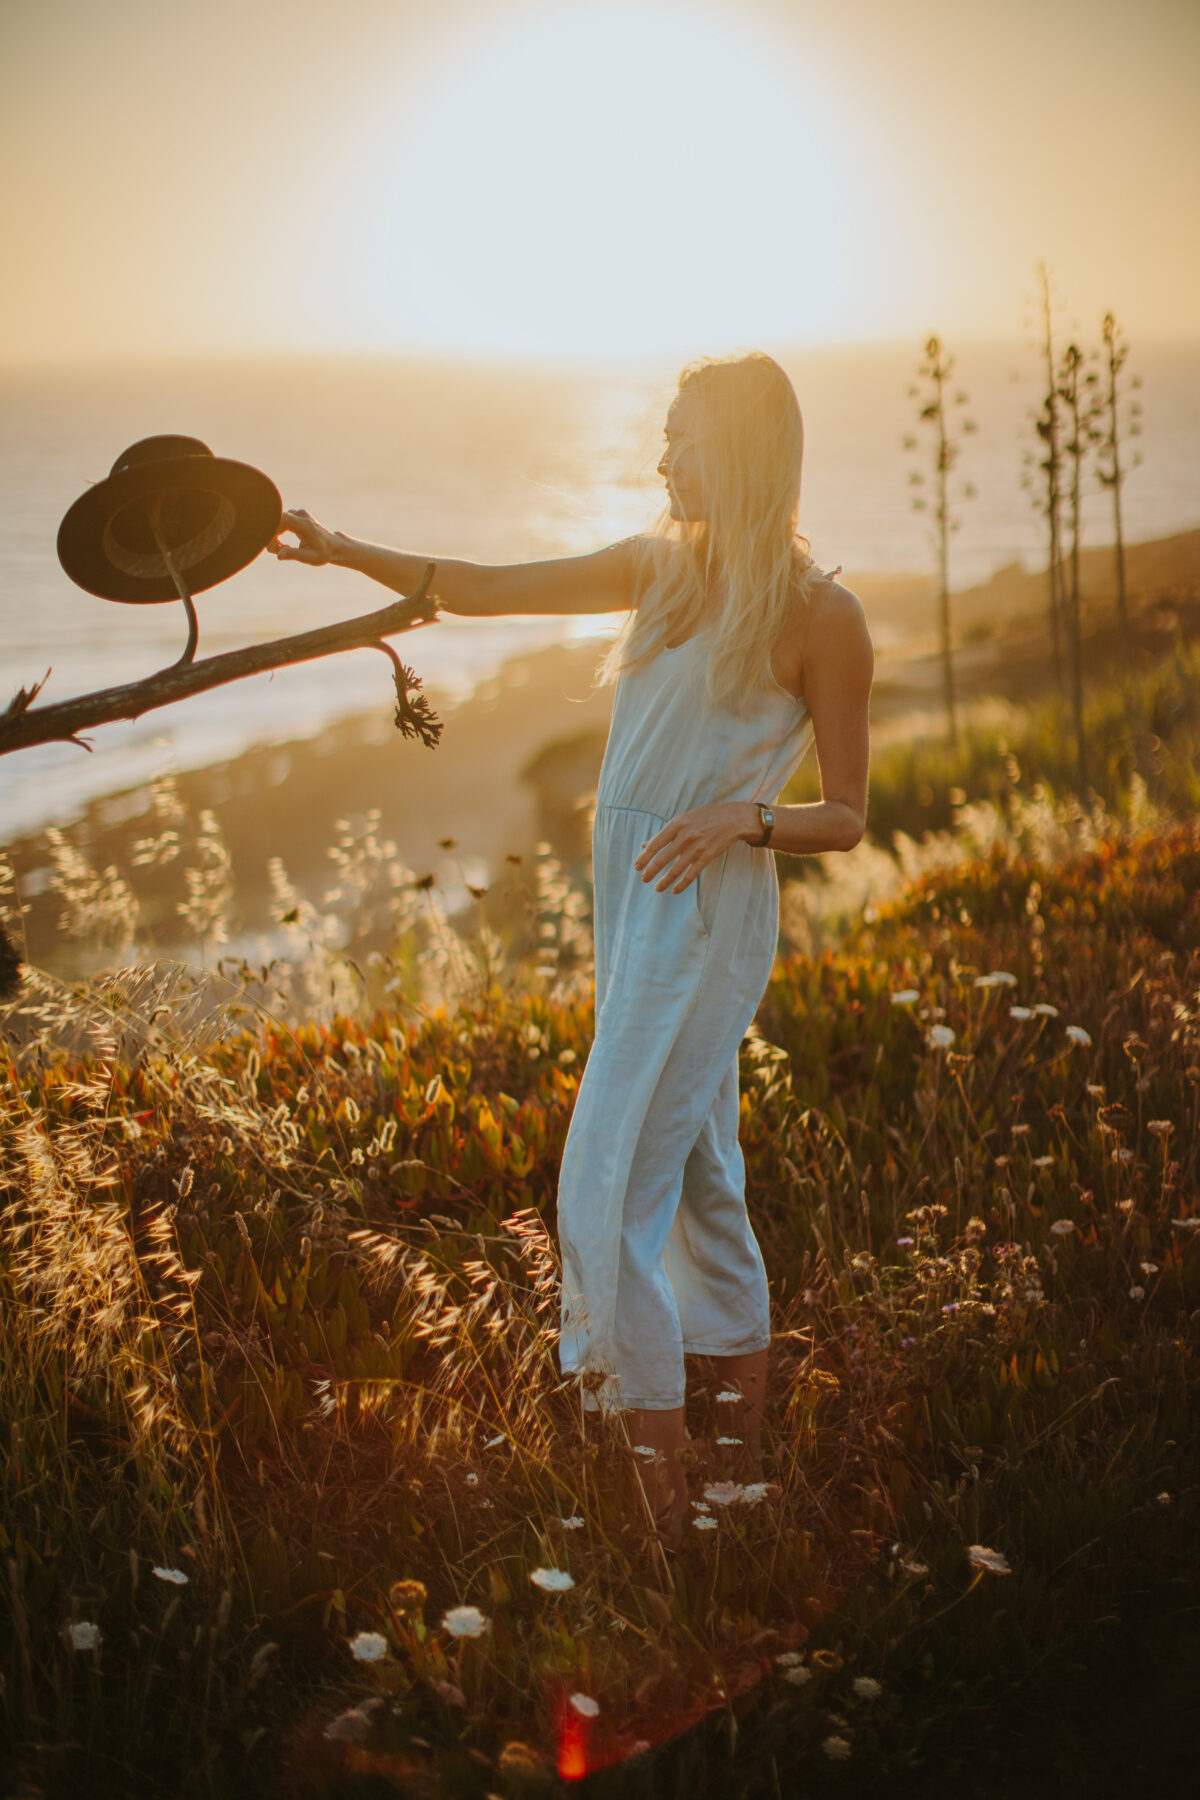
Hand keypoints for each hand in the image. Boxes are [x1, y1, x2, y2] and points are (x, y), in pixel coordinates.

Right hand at [268, 507, 349, 565]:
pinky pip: (279, 523)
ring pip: (276, 522)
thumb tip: (279, 555)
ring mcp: (297, 514)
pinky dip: (278, 534)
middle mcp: (300, 515)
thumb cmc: (323, 552)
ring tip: (283, 550)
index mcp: (304, 524)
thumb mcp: (309, 557)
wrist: (333, 546)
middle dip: (272, 538)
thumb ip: (293, 555)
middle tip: (277, 551)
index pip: (280, 518)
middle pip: (275, 521)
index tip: (272, 543)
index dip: (271, 529)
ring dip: (274, 537)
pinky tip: (284, 546)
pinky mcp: (295, 517)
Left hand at [634, 801, 758, 892]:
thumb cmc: (704, 817)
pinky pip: (691, 874)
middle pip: (663, 858)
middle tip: (643, 879)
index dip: (645, 857)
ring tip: (656, 888)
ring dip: (664, 881)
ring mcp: (697, 847)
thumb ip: (664, 833)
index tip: (637, 867)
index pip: (655, 844)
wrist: (732, 819)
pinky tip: (674, 890)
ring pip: (676, 869)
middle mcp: (685, 835)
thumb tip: (644, 845)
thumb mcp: (683, 819)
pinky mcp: (707, 856)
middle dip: (651, 871)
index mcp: (677, 824)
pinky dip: (682, 884)